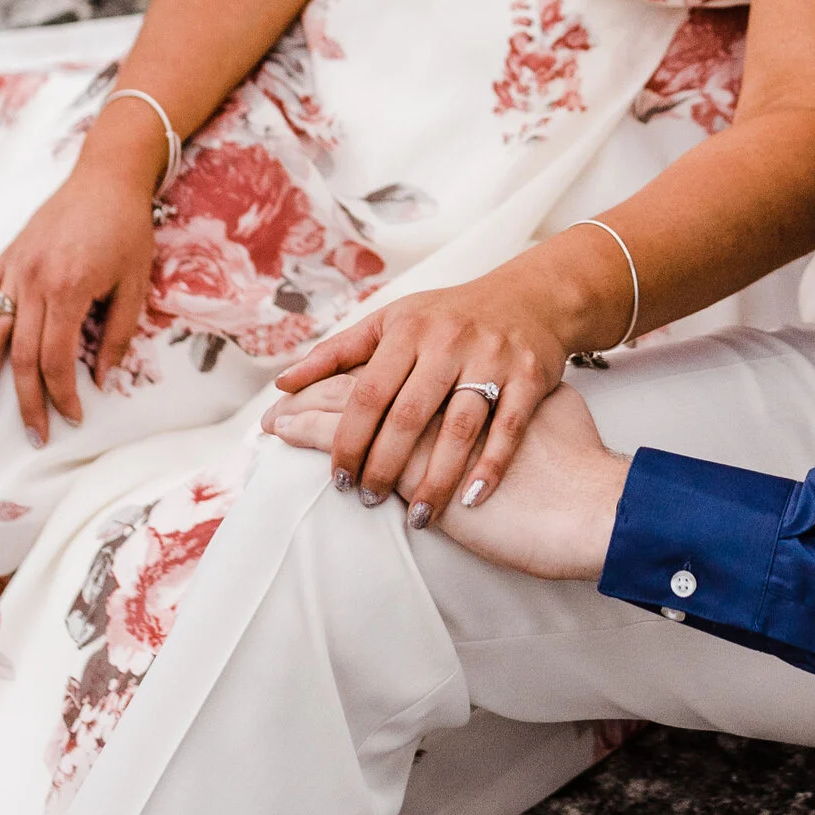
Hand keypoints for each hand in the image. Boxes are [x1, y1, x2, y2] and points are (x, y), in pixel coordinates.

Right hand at [0, 152, 158, 444]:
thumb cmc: (127, 230)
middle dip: (27, 402)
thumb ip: (117, 335)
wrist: (107, 177)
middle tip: (35, 436)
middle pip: (22, 357)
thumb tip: (102, 380)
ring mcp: (15, 270)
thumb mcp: (135, 285)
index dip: (63, 395)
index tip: (73, 417)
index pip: (56, 360)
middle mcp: (34, 283)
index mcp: (69, 292)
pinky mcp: (6, 257)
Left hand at [271, 266, 574, 518]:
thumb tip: (281, 383)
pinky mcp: (530, 376)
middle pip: (408, 415)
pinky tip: (471, 500)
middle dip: (383, 464)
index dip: (347, 438)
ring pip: (459, 427)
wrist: (534, 297)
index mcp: (409, 329)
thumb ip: (337, 354)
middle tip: (365, 501)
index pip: (367, 392)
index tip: (335, 477)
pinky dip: (491, 465)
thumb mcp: (391, 322)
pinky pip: (508, 429)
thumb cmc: (448, 318)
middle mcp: (450, 342)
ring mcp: (492, 359)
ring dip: (435, 478)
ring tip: (415, 517)